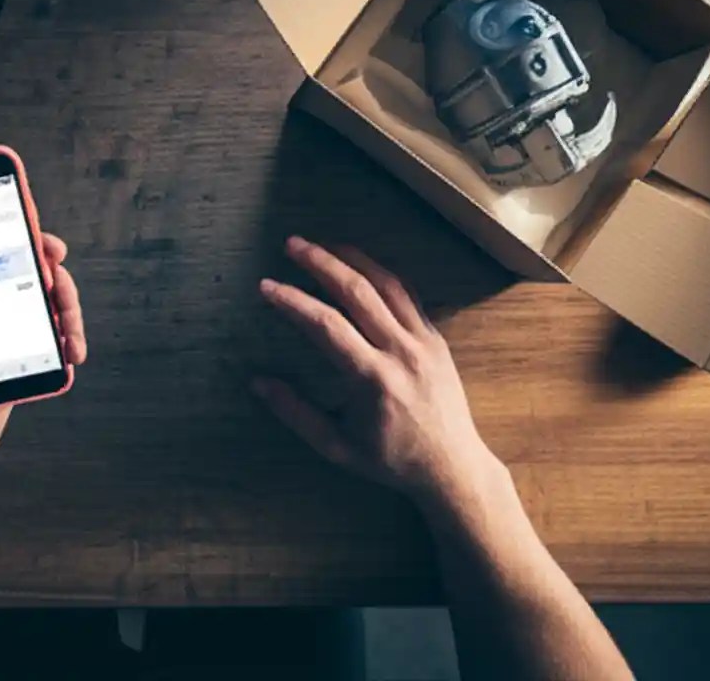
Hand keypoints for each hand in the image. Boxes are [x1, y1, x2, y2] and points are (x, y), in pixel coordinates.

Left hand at [0, 233, 87, 500]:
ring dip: (62, 300)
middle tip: (53, 259)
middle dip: (39, 258)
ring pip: (36, 304)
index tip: (11, 214)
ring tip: (69, 315)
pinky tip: (72, 347)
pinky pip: (49, 344)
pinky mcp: (17, 370)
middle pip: (10, 271)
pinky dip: (68, 339)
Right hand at [253, 236, 500, 499]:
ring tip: (323, 244)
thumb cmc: (390, 460)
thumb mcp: (336, 447)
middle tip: (292, 244)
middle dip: (321, 262)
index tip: (266, 286)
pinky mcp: (435, 337)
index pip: (326, 326)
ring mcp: (423, 341)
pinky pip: (408, 294)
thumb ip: (296, 413)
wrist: (451, 465)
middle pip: (357, 291)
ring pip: (387, 283)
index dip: (293, 302)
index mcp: (373, 379)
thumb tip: (258, 382)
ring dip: (352, 258)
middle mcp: (401, 352)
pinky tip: (360, 264)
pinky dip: (381, 273)